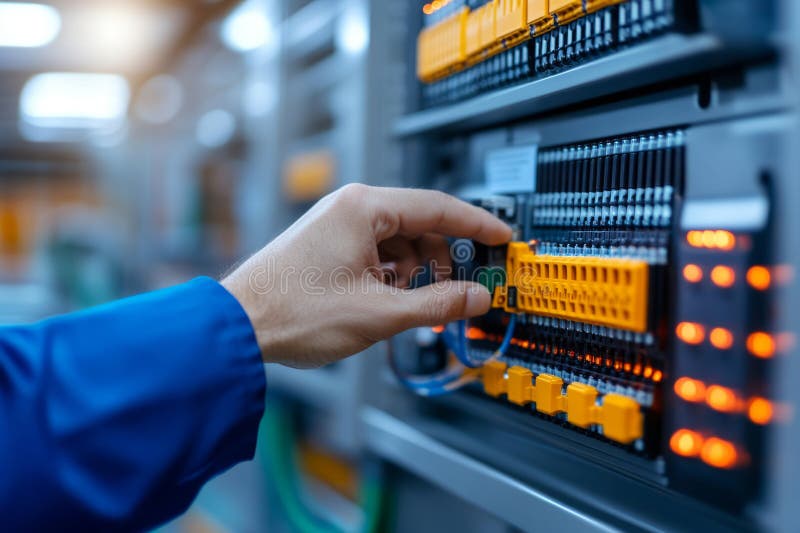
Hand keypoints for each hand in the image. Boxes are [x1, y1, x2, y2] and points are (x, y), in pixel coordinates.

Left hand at [221, 184, 510, 367]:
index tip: (502, 237)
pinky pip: (375, 252)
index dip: (476, 226)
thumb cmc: (293, 312)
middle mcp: (350, 207)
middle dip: (442, 260)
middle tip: (463, 289)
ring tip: (417, 307)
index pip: (438, 207)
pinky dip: (391, 275)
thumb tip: (476, 298)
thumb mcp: (379, 313)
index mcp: (364, 208)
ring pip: (398, 242)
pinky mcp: (327, 244)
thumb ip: (437, 304)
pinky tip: (389, 302)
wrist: (237, 325)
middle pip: (419, 224)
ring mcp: (336, 224)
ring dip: (415, 272)